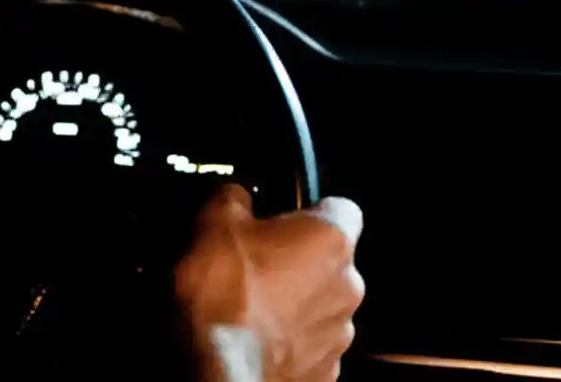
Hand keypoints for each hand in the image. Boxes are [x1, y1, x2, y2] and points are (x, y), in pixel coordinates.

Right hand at [176, 185, 363, 381]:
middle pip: (329, 261)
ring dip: (293, 303)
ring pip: (320, 305)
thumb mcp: (213, 224)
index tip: (282, 218)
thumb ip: (233, 199)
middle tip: (254, 265)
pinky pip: (309, 344)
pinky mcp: (324, 371)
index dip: (309, 210)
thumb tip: (236, 196)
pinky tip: (255, 338)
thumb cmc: (224, 298)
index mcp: (329, 240)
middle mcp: (347, 285)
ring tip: (249, 307)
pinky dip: (288, 341)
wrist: (222, 373)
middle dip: (296, 261)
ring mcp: (339, 333)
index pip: (341, 208)